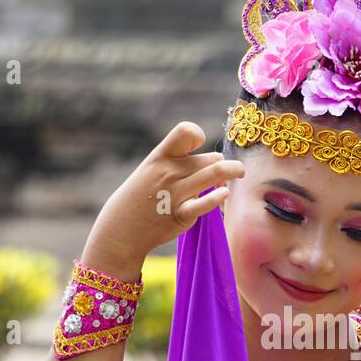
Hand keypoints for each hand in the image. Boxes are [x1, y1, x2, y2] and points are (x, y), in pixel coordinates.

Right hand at [81, 121, 245, 276]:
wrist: (121, 229)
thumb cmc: (141, 198)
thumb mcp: (151, 170)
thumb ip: (178, 163)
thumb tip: (214, 160)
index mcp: (160, 157)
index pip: (186, 131)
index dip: (197, 135)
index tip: (199, 147)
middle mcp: (169, 171)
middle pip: (209, 157)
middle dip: (220, 164)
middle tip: (220, 173)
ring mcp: (175, 193)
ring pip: (216, 172)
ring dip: (233, 170)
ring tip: (240, 173)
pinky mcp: (181, 214)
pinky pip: (205, 203)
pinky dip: (219, 197)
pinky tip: (224, 194)